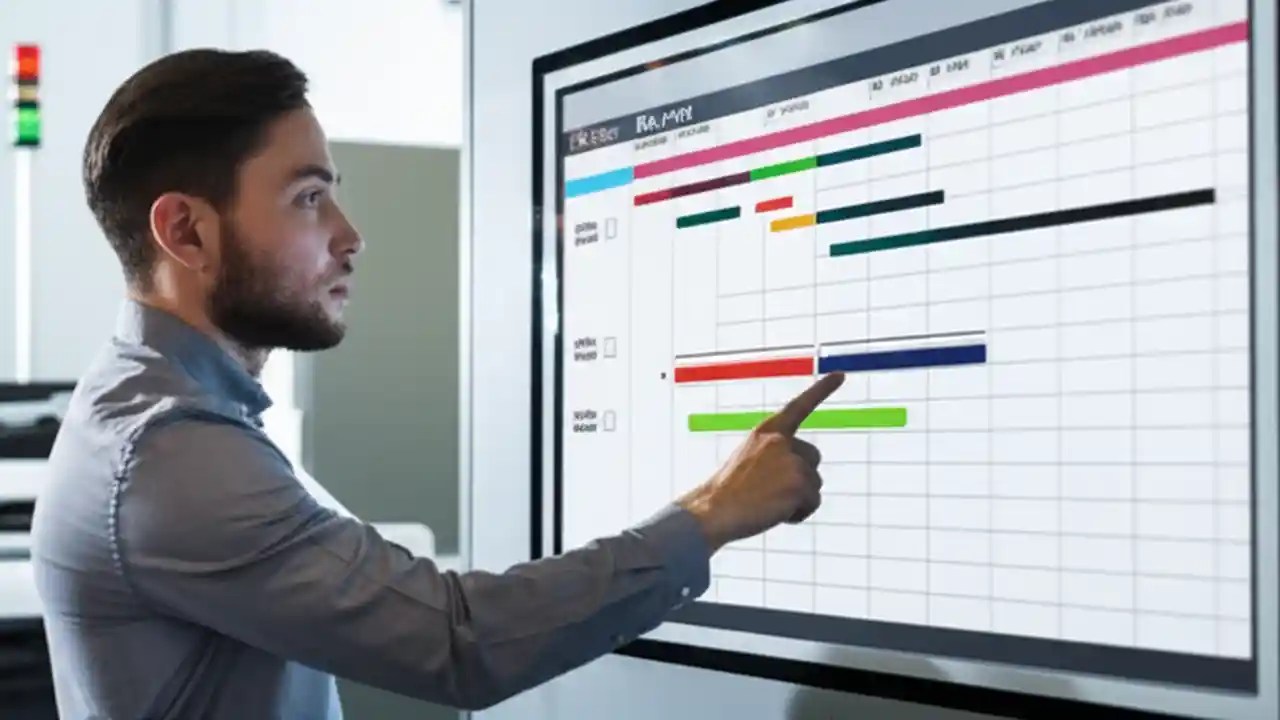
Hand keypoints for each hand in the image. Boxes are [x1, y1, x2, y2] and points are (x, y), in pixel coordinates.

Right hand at [677, 373, 844, 552]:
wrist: (712, 511)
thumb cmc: (728, 493)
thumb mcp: (749, 462)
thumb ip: (776, 458)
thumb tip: (803, 478)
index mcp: (765, 431)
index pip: (799, 407)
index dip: (821, 390)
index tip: (840, 375)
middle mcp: (780, 441)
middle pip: (813, 457)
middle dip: (801, 476)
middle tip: (771, 491)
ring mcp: (791, 461)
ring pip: (814, 483)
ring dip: (797, 498)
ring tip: (767, 503)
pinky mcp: (799, 483)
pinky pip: (813, 502)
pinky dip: (800, 513)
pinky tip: (776, 514)